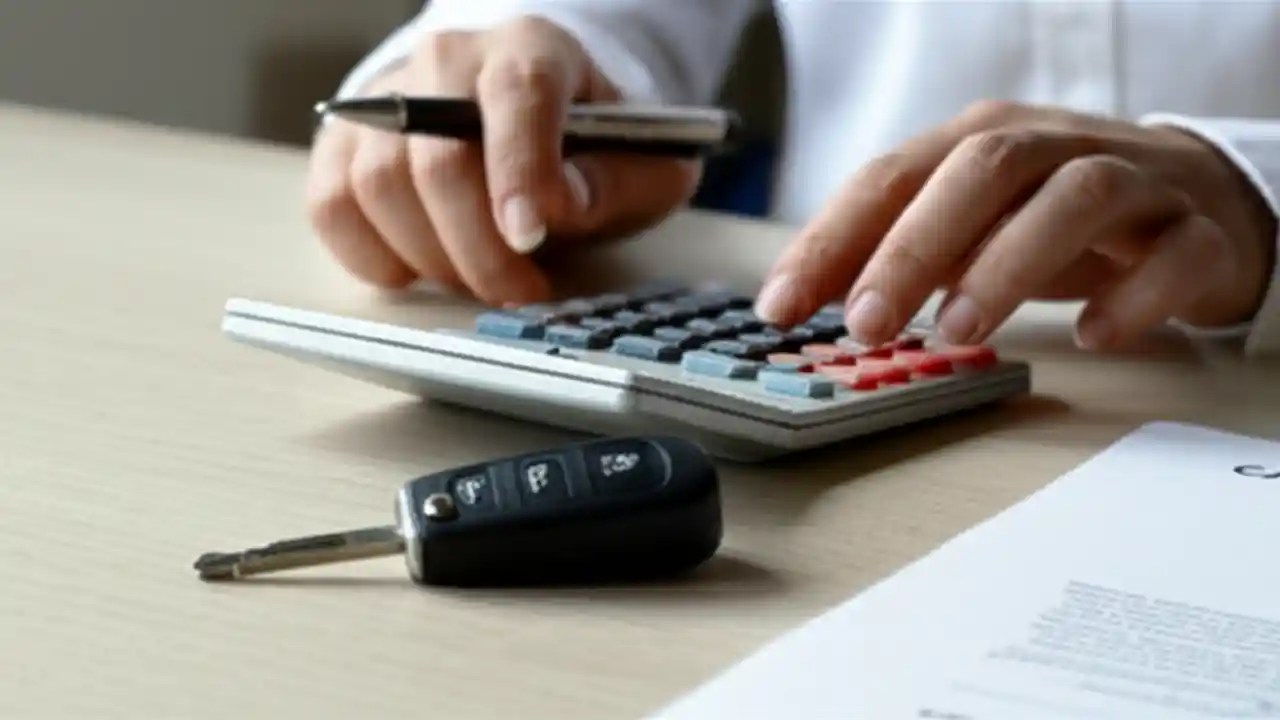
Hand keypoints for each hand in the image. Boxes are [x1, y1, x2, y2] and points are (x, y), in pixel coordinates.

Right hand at [305, 17, 700, 304]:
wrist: (528, 128)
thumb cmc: (588, 151)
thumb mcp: (640, 167)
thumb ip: (619, 183)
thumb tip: (559, 204)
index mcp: (529, 49)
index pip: (516, 96)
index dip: (519, 170)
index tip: (528, 238)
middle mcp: (446, 62)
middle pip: (436, 157)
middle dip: (477, 246)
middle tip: (516, 291)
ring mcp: (384, 101)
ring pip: (377, 185)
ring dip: (430, 257)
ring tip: (477, 278)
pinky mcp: (342, 145)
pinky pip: (330, 206)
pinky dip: (373, 257)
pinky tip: (422, 270)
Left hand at [754, 101, 1276, 349]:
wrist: (1196, 201)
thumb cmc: (1053, 217)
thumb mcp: (968, 227)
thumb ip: (894, 254)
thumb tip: (805, 300)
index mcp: (978, 142)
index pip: (890, 177)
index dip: (830, 240)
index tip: (781, 307)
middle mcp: (1051, 146)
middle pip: (979, 172)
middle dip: (911, 248)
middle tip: (865, 324)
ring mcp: (1132, 181)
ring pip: (1076, 199)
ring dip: (1008, 264)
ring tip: (959, 333)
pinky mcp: (1195, 230)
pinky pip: (1174, 254)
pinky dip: (1133, 295)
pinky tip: (1092, 336)